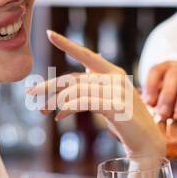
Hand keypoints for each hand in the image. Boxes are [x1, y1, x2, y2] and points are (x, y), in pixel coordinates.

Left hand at [26, 30, 166, 158]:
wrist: (147, 143)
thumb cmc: (126, 123)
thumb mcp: (108, 101)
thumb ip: (95, 87)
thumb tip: (79, 75)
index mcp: (113, 73)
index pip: (87, 56)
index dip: (68, 44)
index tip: (50, 33)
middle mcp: (115, 78)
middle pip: (74, 78)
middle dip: (49, 85)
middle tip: (30, 93)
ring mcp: (117, 91)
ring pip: (76, 91)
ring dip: (55, 102)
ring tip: (44, 111)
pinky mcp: (116, 107)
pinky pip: (85, 102)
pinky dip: (69, 108)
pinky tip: (59, 115)